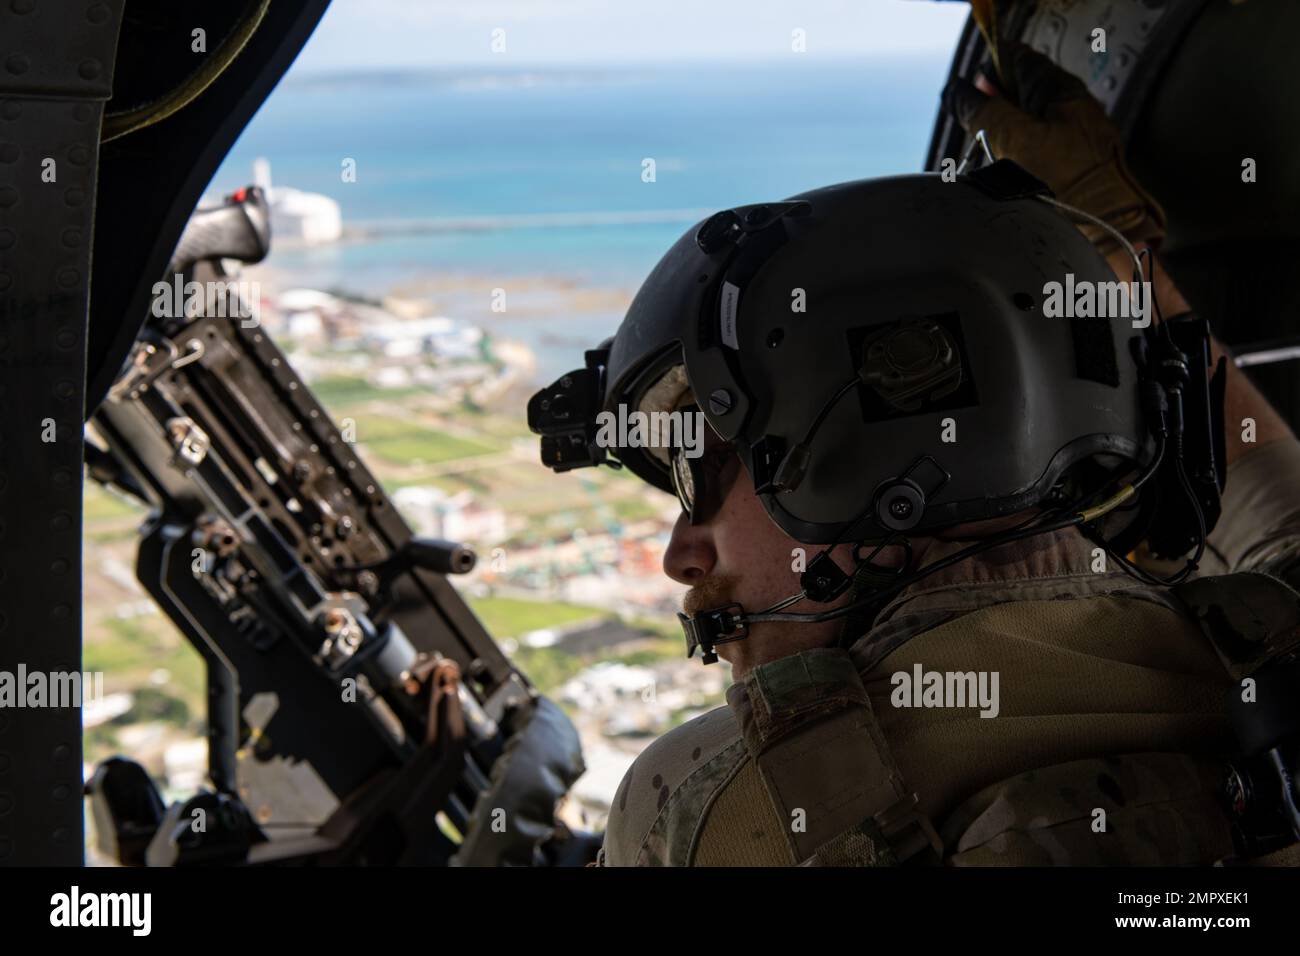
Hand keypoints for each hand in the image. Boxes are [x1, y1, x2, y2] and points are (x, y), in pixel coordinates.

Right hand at [944, 40, 1164, 255]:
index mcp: (1063, 92)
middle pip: (1021, 95)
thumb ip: (982, 110)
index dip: (990, 70)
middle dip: (994, 109)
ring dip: (1003, 139)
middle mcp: (1072, 112)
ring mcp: (1073, 142)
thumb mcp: (1013, 138)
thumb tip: (956, 91)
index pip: (1020, 60)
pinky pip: (1034, 156)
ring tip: (993, 160)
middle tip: (976, 129)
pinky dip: (1016, 162)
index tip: (970, 87)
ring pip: (1025, 127)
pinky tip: (1010, 179)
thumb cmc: (1067, 184)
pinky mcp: (1071, 172)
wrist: (1105, 230)